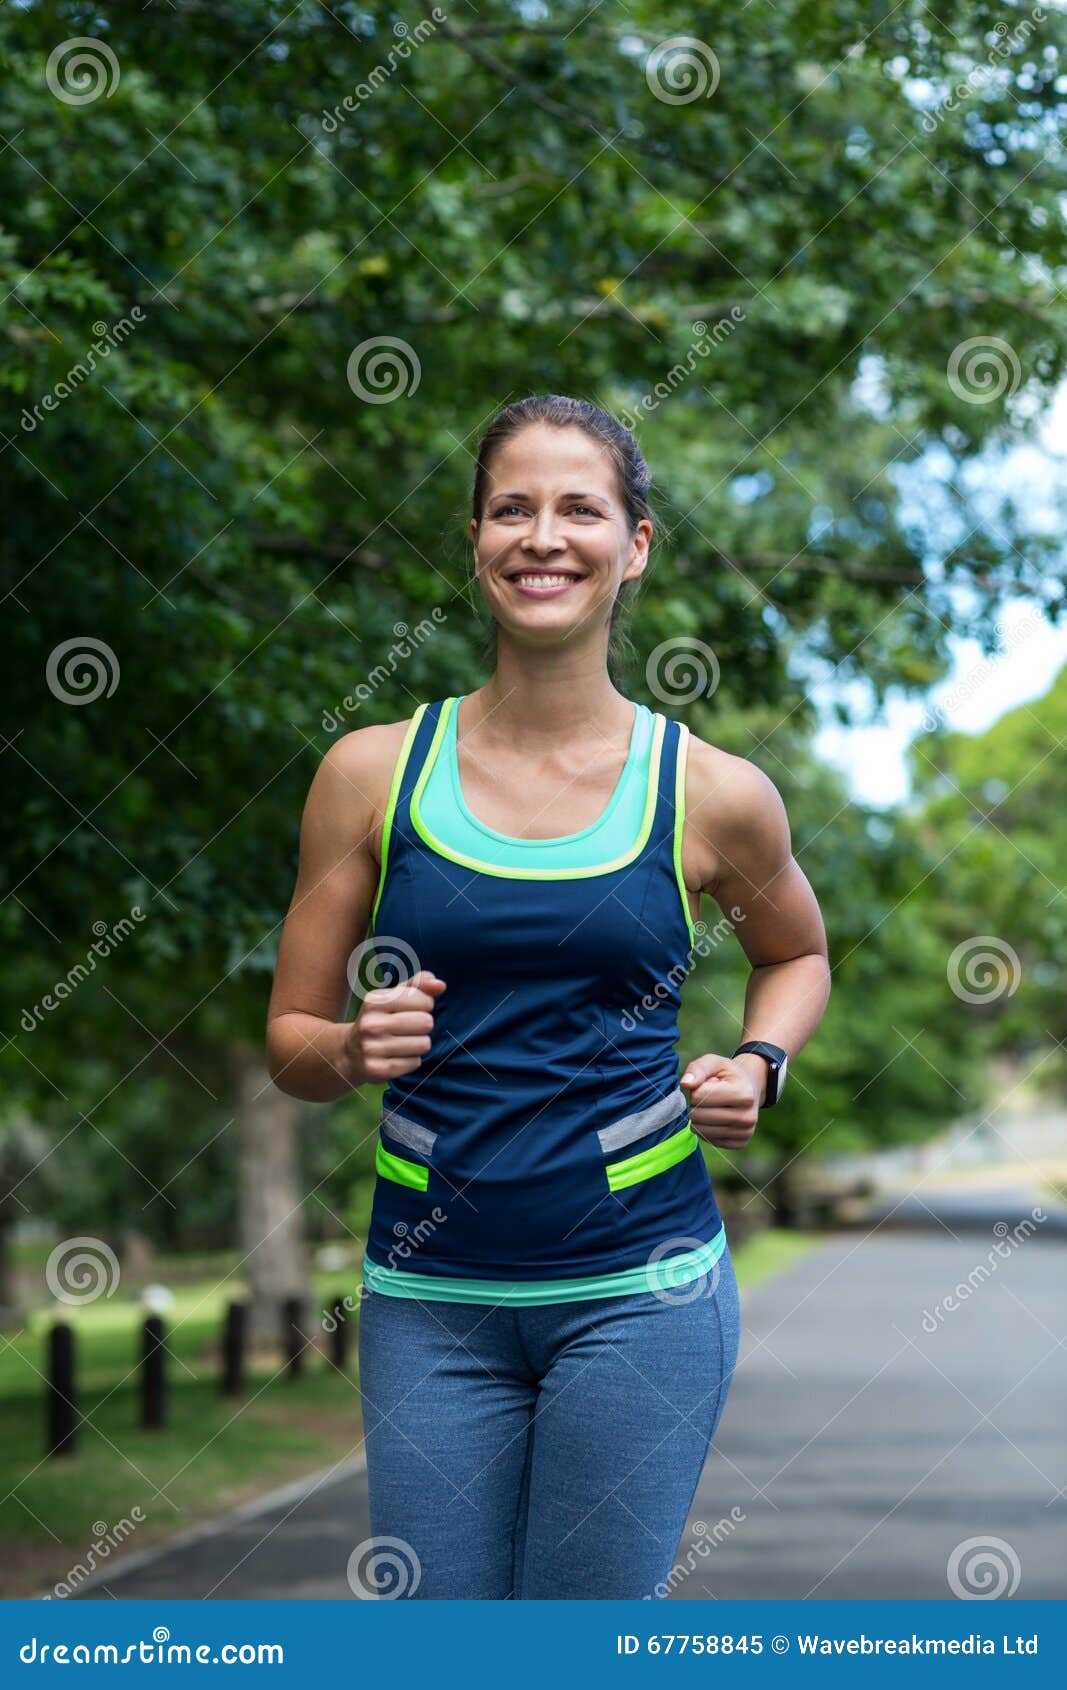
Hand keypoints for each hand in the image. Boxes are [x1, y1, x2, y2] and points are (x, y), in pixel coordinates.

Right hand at [342, 968, 445, 1084]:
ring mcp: (372, 1048)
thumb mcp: (394, 996)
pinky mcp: (377, 1069)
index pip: (425, 1000)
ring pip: (424, 1044)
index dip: (424, 1006)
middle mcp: (371, 1024)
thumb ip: (419, 984)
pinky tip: (396, 1056)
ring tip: (402, 1043)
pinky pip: (415, 1063)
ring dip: (418, 1044)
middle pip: (426, 1023)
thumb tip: (440, 986)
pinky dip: (411, 1061)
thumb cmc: (380, 1019)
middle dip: (423, 1026)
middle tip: (407, 1028)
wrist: (349, 1052)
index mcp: (375, 1001)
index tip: (410, 1010)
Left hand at [679, 1052, 761, 1147]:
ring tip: (710, 1107)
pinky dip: (706, 1130)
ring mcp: (745, 1132)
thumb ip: (698, 1069)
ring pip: (702, 1131)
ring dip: (698, 1119)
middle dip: (695, 1105)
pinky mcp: (740, 1143)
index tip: (707, 1085)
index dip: (696, 1090)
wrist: (749, 1088)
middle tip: (706, 1098)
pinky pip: (709, 1140)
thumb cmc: (726, 1075)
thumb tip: (686, 1084)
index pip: (700, 1097)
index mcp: (744, 1094)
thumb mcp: (713, 1062)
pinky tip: (715, 1119)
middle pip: (699, 1116)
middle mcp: (748, 1116)